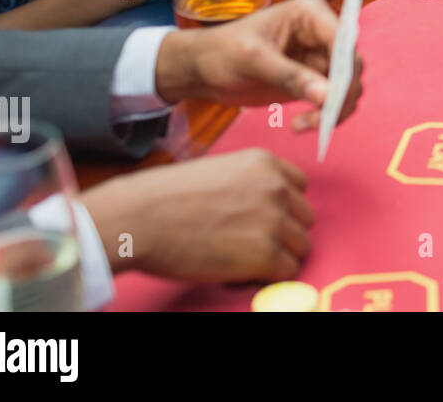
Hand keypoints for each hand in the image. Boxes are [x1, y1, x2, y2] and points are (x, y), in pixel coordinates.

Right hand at [82, 149, 312, 280]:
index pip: (299, 188)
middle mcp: (276, 188)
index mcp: (265, 163)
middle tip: (248, 245)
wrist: (138, 219)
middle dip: (282, 234)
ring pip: (300, 246)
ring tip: (241, 260)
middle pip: (303, 218)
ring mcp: (274, 221)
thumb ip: (249, 183)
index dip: (281, 208)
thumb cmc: (164, 197)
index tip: (259, 221)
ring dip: (277, 257)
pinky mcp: (266, 255)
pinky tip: (237, 274)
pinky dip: (267, 278)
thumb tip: (265, 209)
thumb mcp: (218, 171)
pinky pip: (287, 272)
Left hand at [154, 0, 363, 131]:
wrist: (202, 69)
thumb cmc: (221, 53)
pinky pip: (334, 99)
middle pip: (351, 66)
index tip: (332, 100)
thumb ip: (290, 76)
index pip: (343, 41)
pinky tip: (301, 125)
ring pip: (348, 86)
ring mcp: (320, 56)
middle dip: (341, 96)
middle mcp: (322, 32)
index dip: (345, 71)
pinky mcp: (315, 79)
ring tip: (304, 126)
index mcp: (310, 13)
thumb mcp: (252, 60)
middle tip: (321, 121)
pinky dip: (326, 115)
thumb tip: (327, 96)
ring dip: (334, 110)